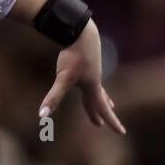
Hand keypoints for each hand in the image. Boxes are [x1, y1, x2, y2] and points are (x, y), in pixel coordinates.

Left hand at [39, 20, 125, 134]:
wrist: (81, 32)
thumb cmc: (73, 55)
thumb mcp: (62, 78)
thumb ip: (53, 97)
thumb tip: (42, 115)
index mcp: (92, 86)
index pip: (102, 109)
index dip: (110, 121)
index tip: (122, 132)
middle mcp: (95, 80)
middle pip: (101, 101)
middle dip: (105, 114)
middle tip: (110, 125)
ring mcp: (93, 70)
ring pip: (99, 88)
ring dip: (104, 98)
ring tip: (110, 102)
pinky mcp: (88, 60)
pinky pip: (93, 77)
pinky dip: (94, 84)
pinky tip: (91, 79)